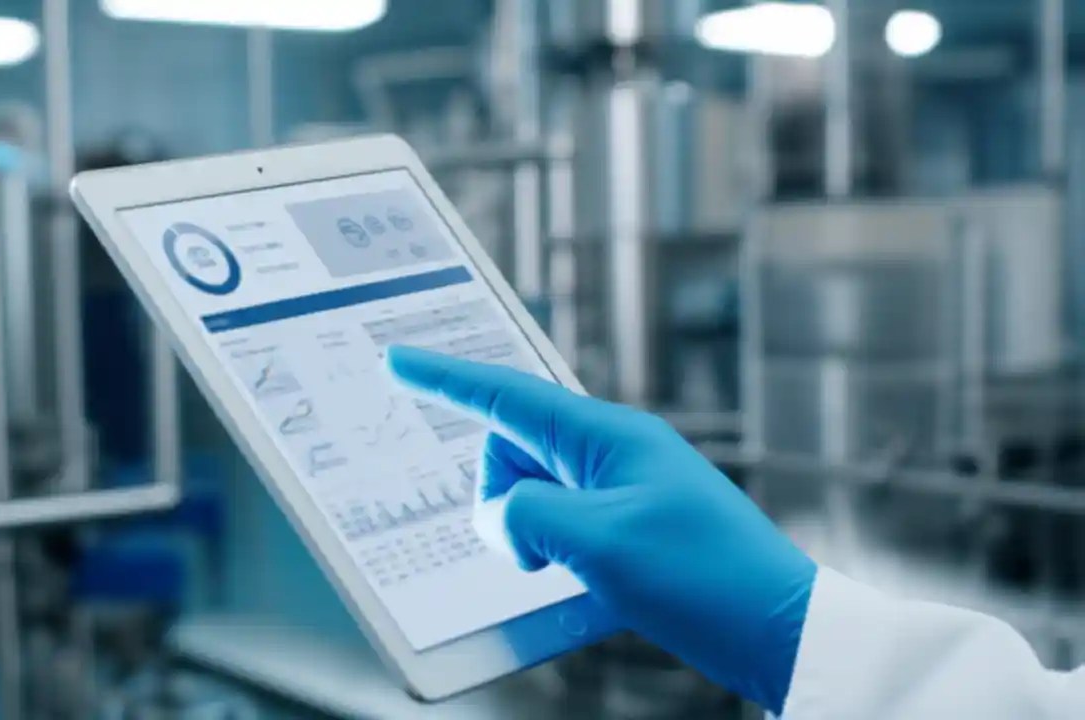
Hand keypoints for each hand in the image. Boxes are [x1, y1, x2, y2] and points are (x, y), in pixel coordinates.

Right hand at [386, 346, 815, 714]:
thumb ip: (528, 515)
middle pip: (514, 451)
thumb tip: (506, 516)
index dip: (444, 379)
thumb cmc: (702, 579)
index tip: (396, 360)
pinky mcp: (629, 522)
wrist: (778, 628)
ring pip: (534, 493)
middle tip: (539, 553)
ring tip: (573, 570)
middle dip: (503, 501)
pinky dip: (553, 547)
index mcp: (607, 435)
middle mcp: (613, 449)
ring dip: (530, 533)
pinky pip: (562, 519)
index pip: (508, 395)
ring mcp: (622, 485)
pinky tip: (583, 578)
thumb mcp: (599, 544)